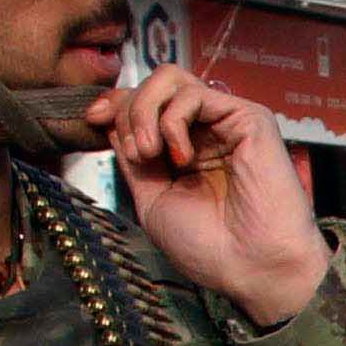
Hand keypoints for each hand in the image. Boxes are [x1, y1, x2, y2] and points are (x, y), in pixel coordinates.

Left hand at [100, 67, 327, 327]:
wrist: (252, 268)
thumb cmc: (209, 247)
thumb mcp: (151, 199)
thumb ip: (132, 157)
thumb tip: (110, 115)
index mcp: (185, 150)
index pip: (144, 103)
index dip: (115, 103)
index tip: (93, 118)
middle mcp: (206, 131)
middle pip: (153, 85)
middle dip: (129, 111)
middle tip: (137, 154)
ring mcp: (227, 122)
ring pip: (170, 78)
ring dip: (145, 110)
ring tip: (150, 153)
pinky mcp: (248, 118)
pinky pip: (193, 93)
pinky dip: (172, 120)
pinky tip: (180, 157)